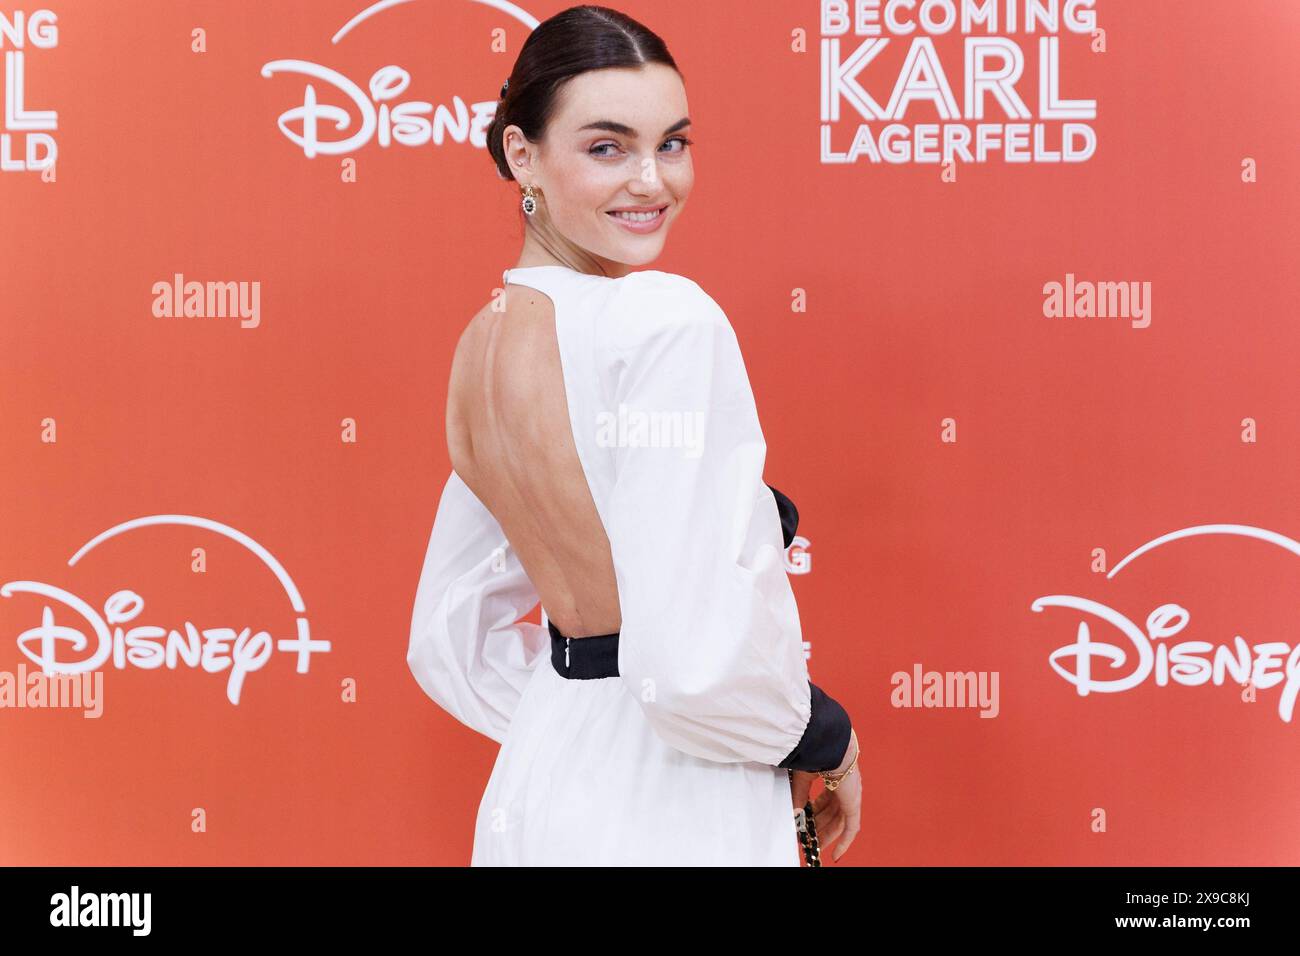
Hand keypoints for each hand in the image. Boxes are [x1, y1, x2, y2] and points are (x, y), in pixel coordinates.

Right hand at [789, 730, 860, 862]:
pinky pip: (851, 828)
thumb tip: (792, 815)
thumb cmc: (816, 751)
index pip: (825, 801)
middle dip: (818, 828)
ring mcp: (851, 797)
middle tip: (807, 840)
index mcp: (834, 778)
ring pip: (839, 823)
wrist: (827, 743)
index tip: (804, 824)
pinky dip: (844, 842)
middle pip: (832, 814)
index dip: (814, 814)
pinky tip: (836, 854)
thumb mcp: (802, 777)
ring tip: (814, 847)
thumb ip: (798, 796)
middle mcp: (845, 789)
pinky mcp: (853, 804)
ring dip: (826, 836)